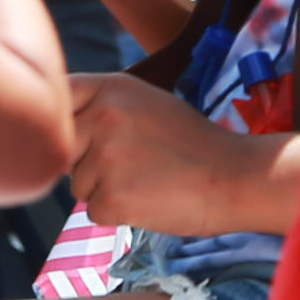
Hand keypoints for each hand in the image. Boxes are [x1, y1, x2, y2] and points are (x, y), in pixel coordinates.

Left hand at [66, 73, 281, 238]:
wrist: (239, 177)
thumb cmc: (196, 145)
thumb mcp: (150, 106)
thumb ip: (105, 108)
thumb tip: (61, 127)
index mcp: (115, 88)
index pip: (62, 95)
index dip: (65, 119)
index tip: (89, 135)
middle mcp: (105, 115)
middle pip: (64, 148)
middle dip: (87, 162)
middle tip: (133, 162)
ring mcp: (107, 157)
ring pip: (78, 184)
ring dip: (105, 189)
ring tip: (149, 179)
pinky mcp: (112, 196)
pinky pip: (94, 210)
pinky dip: (118, 212)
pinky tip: (151, 198)